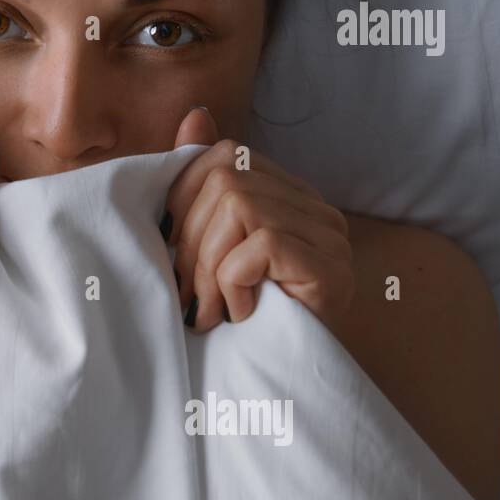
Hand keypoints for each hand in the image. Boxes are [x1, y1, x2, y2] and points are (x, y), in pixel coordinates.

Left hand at [164, 107, 353, 334]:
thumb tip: (195, 115)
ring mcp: (328, 234)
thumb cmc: (248, 319)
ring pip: (238, 208)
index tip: (169, 250)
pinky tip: (237, 314)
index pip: (224, 157)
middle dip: (188, 242)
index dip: (183, 197)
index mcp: (285, 194)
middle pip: (225, 182)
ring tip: (206, 312)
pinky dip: (234, 282)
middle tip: (185, 294)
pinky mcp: (330, 265)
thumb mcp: (212, 251)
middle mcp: (314, 206)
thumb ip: (201, 188)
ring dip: (207, 269)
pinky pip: (261, 244)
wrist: (296, 384)